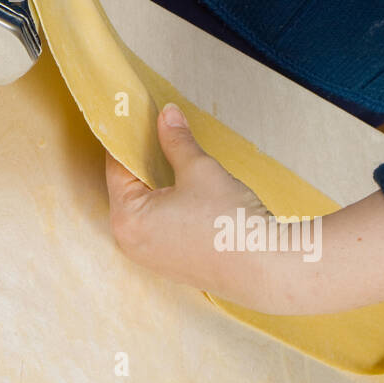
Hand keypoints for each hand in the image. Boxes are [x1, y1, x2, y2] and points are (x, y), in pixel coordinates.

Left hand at [106, 103, 383, 313]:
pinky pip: (158, 226)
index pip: (117, 166)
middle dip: (142, 159)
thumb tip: (166, 114)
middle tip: (156, 129)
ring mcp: (149, 257)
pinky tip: (184, 189)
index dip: (129, 138)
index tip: (136, 117)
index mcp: (126, 218)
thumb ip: (176, 140)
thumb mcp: (199, 169)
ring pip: (143, 208)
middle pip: (127, 188)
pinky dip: (166, 205)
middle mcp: (129, 241)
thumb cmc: (228, 220)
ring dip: (155, 182)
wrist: (266, 268)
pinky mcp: (170, 264)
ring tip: (172, 154)